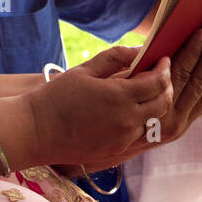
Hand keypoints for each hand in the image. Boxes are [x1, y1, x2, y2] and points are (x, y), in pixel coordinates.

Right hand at [28, 45, 172, 170]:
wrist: (34, 132)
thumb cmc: (55, 97)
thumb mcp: (84, 70)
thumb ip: (115, 57)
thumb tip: (139, 50)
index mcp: (120, 96)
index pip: (158, 81)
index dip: (164, 69)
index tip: (162, 60)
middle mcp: (127, 120)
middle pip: (164, 103)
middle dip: (166, 87)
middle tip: (160, 76)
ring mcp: (123, 138)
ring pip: (154, 121)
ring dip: (154, 106)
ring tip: (144, 94)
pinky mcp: (116, 151)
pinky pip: (138, 134)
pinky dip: (139, 121)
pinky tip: (126, 112)